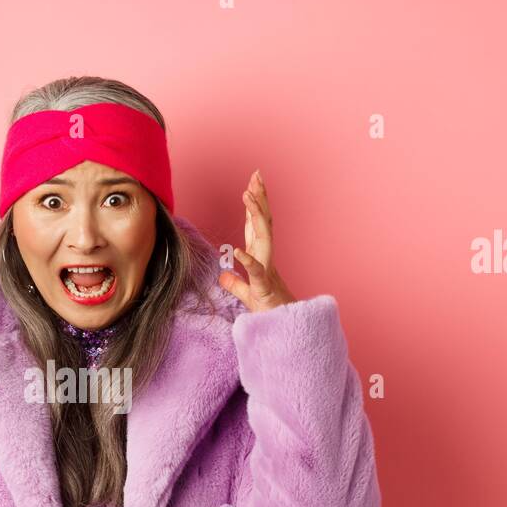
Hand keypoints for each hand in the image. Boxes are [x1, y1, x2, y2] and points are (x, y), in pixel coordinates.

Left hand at [218, 170, 296, 312]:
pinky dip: (247, 261)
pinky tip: (238, 251)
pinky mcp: (264, 288)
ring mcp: (266, 270)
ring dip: (256, 216)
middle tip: (257, 176)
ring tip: (247, 196)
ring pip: (263, 238)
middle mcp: (266, 258)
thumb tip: (222, 274)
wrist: (283, 329)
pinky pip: (256, 272)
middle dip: (260, 199)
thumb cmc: (268, 310)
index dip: (253, 205)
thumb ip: (235, 282)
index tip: (251, 183)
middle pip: (263, 223)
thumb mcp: (245, 294)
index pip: (256, 225)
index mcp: (260, 257)